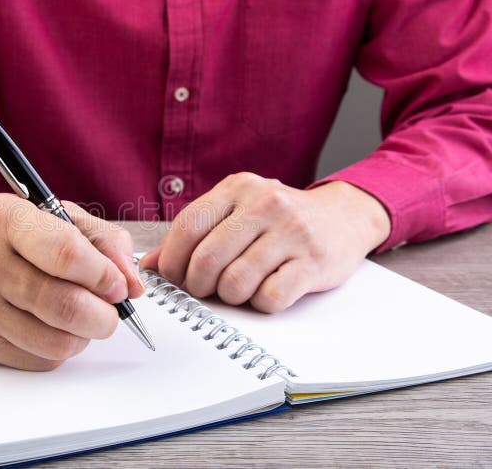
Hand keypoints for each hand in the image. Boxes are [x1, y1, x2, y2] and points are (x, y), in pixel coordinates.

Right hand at [0, 194, 144, 370]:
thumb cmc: (2, 235)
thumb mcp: (52, 216)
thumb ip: (102, 241)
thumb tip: (132, 284)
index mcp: (2, 217)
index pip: (65, 253)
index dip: (103, 275)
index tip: (119, 285)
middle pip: (65, 306)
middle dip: (105, 315)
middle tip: (110, 309)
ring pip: (56, 342)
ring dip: (84, 335)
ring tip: (83, 317)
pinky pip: (37, 360)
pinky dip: (58, 349)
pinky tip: (51, 327)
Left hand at [140, 174, 389, 311]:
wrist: (343, 217)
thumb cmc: (278, 219)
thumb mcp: (235, 212)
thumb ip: (194, 234)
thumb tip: (148, 265)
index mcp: (238, 188)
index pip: (188, 227)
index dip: (172, 260)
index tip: (174, 276)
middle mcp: (265, 204)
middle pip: (207, 259)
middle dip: (197, 285)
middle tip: (205, 289)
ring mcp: (291, 232)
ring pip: (235, 283)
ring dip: (230, 297)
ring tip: (239, 288)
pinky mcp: (313, 263)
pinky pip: (269, 298)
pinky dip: (260, 304)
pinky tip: (266, 291)